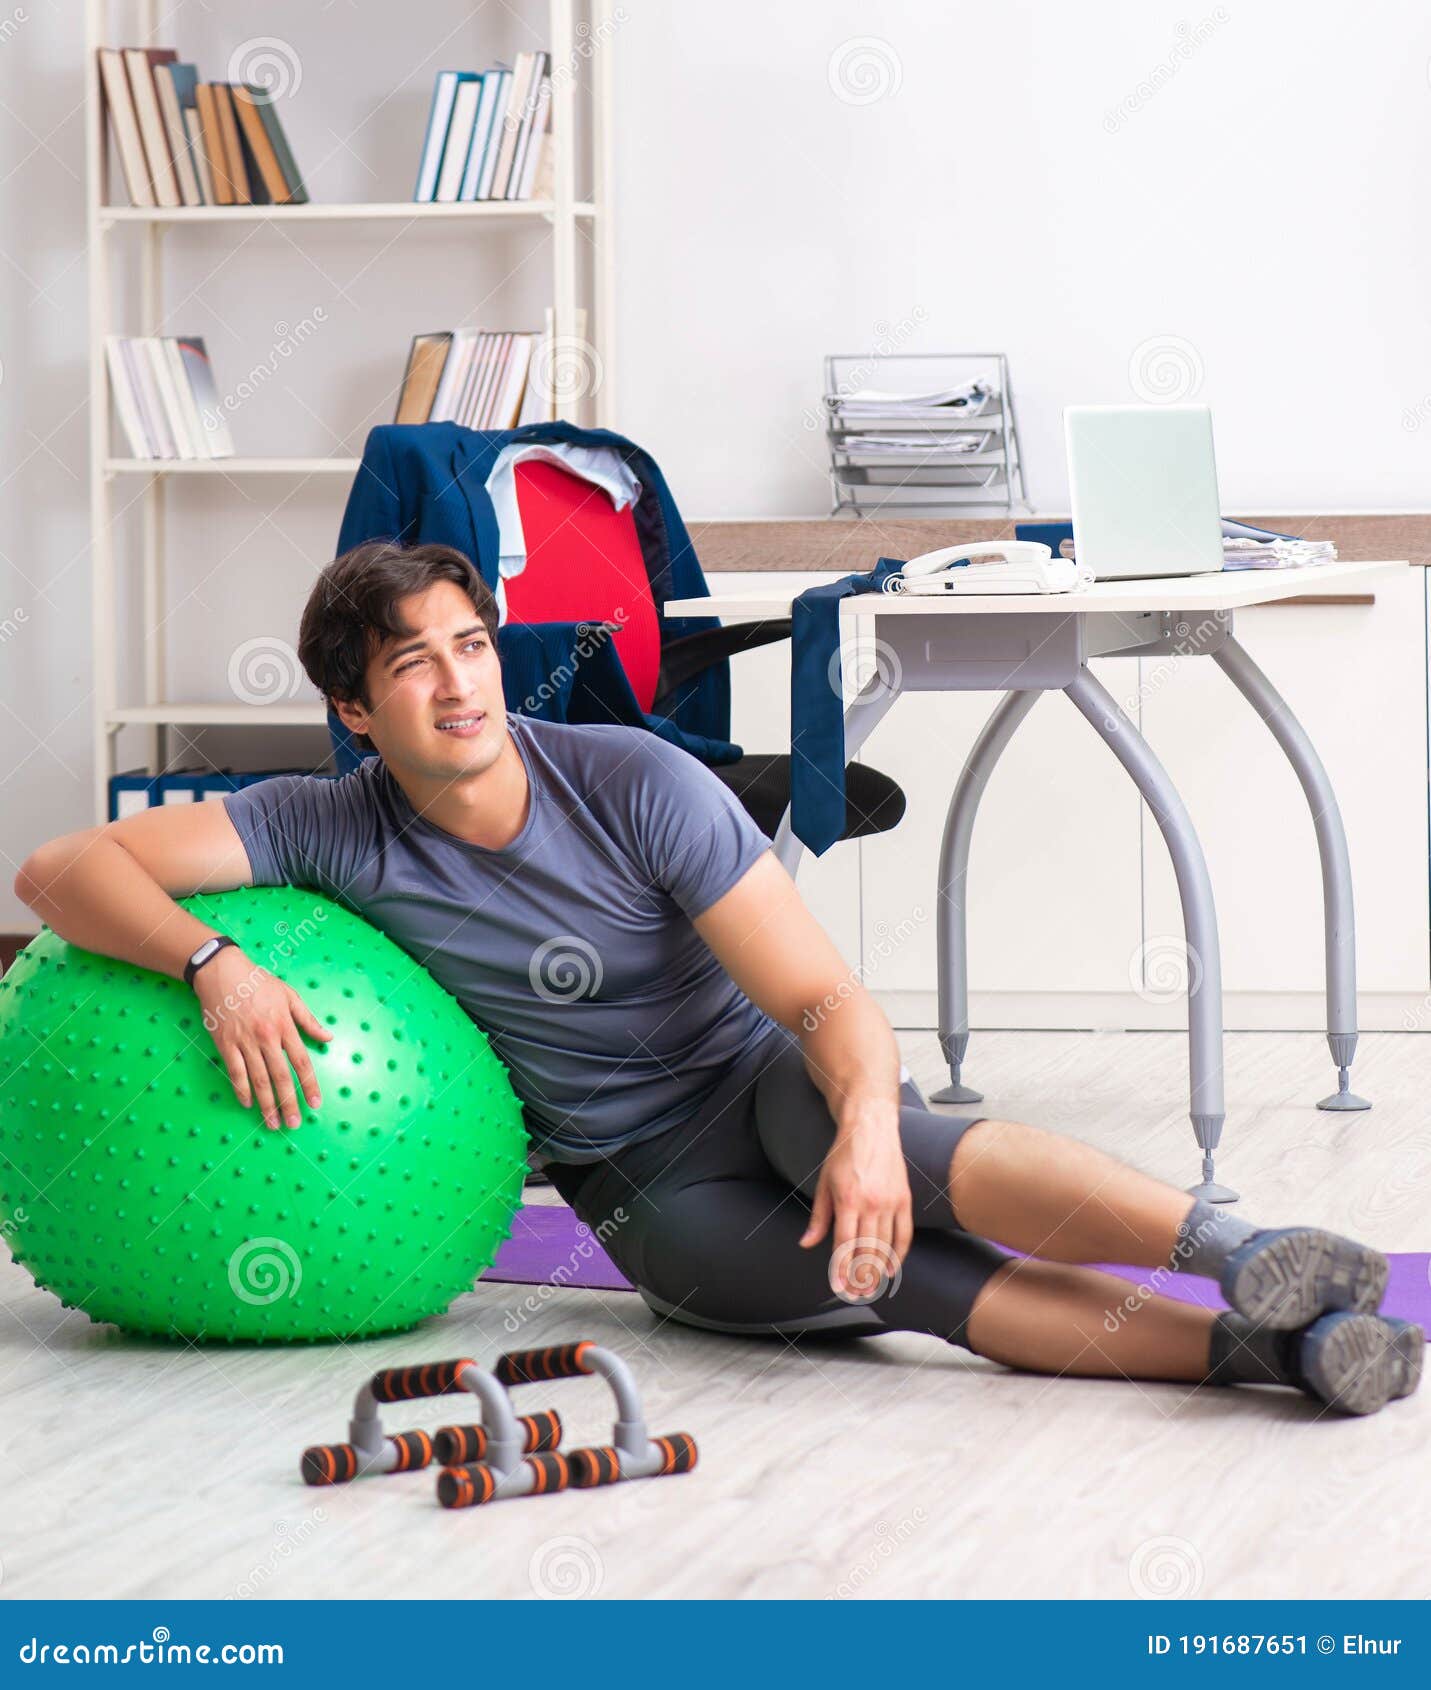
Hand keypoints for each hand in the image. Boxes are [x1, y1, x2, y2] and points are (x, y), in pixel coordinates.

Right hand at [194, 946, 333, 1129]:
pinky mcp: (225, 1044)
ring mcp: (244, 1042)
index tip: (315, 1103)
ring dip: (267, 1104)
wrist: (222, 972)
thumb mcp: (289, 996)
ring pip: (258, 1079)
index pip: (301, 1062)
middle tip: (294, 1123)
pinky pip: (235, 1072)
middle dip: (289, 1103)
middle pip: (281, 1077)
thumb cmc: (258, 982)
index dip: (309, 1085)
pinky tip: (248, 1103)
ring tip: (273, 1123)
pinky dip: (241, 1089)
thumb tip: (328, 1038)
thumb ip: (308, 1019)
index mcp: (285, 1026)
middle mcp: (266, 1037)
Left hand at [798, 1103, 913, 1300]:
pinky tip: (892, 1268)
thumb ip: (818, 1217)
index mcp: (848, 1199)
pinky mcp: (905, 1199)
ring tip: (870, 1286)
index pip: (845, 1244)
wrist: (871, 1126)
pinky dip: (899, 1254)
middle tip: (855, 1293)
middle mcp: (872, 1203)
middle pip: (867, 1251)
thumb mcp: (824, 1183)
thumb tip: (807, 1243)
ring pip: (886, 1246)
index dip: (842, 1269)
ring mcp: (891, 1202)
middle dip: (860, 1276)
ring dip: (878, 1270)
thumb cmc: (844, 1153)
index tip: (839, 1286)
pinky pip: (904, 1234)